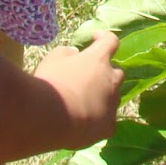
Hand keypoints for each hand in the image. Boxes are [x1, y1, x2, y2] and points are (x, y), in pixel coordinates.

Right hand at [31, 31, 123, 148]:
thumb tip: (74, 54)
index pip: (110, 41)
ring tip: (81, 104)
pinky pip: (107, 121)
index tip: (95, 39)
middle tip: (87, 79)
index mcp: (99, 59)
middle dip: (104, 74)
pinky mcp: (108, 127)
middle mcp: (111, 80)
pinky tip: (83, 124)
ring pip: (112, 98)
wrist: (49, 119)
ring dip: (101, 97)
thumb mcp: (52, 60)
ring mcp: (112, 104)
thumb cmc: (50, 84)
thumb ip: (65, 53)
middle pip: (115, 73)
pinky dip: (98, 120)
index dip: (103, 38)